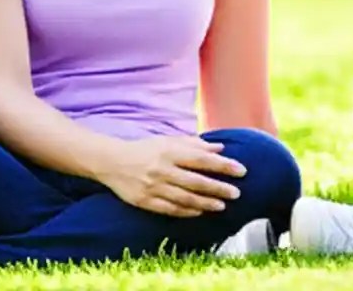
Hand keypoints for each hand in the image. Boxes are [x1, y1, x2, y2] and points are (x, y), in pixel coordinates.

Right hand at [100, 135, 245, 217]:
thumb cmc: (145, 149)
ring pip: (185, 198)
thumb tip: (221, 148)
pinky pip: (170, 209)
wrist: (111, 162)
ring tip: (222, 205)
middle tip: (236, 193)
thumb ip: (194, 144)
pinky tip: (200, 211)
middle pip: (196, 181)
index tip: (241, 170)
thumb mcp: (168, 141)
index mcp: (170, 151)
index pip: (202, 159)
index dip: (223, 165)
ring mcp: (153, 187)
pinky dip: (187, 211)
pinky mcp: (144, 201)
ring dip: (206, 203)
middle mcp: (162, 169)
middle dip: (219, 188)